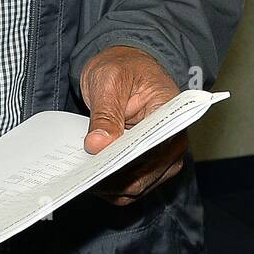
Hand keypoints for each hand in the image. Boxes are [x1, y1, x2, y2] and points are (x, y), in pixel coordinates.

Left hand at [79, 45, 186, 204]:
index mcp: (172, 115)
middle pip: (144, 177)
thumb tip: (97, 146)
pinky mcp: (149, 164)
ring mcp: (163, 157)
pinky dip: (110, 184)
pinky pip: (130, 184)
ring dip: (109, 185)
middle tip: (80, 176)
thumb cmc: (122, 67)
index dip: (124, 165)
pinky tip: (89, 174)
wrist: (126, 66)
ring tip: (81, 175)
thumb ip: (105, 113)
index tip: (96, 169)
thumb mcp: (109, 80)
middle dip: (112, 179)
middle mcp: (173, 142)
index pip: (151, 151)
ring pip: (136, 188)